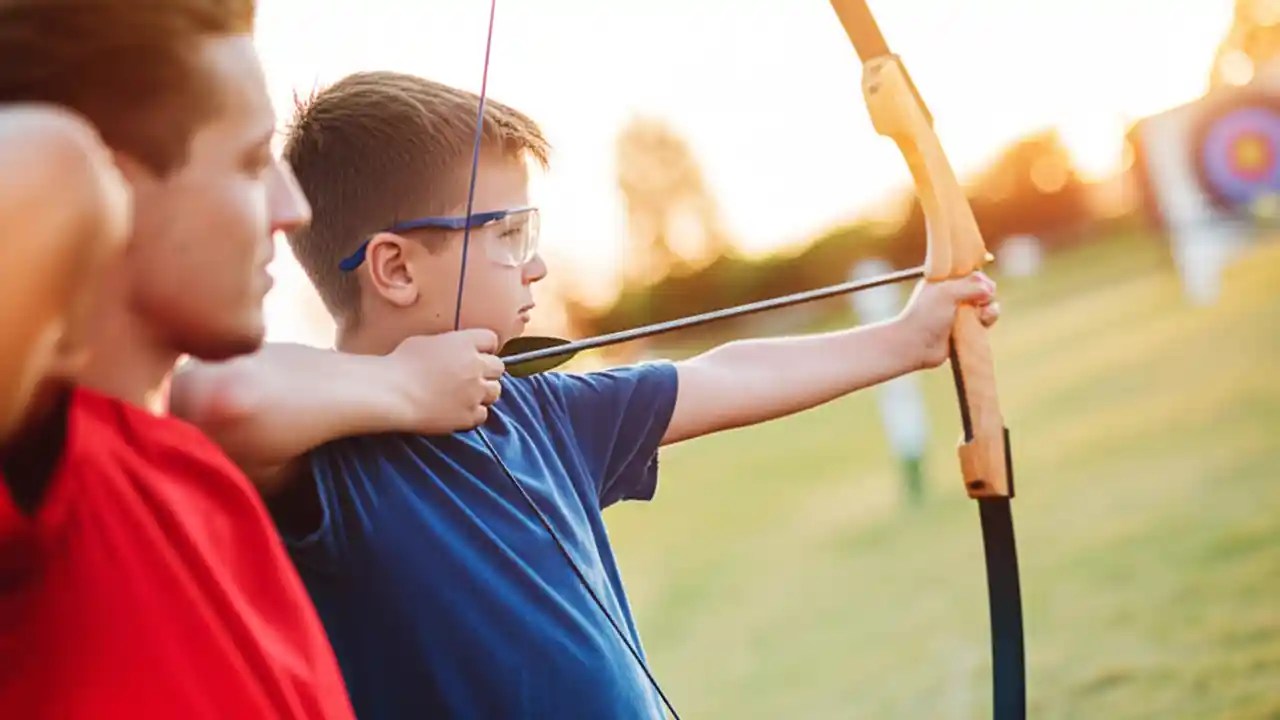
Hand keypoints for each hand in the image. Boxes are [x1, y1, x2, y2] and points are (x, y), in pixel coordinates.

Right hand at [386, 330, 504, 433]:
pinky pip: (483, 414)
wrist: (393, 393)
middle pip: (498, 367)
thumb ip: (448, 344)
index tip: (474, 353)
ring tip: (466, 394)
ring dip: (483, 392)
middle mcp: (476, 366)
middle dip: (487, 370)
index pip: (491, 339)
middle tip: (470, 376)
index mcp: (465, 343)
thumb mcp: (425, 342)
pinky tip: (458, 410)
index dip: (483, 347)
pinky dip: (473, 412)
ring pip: (495, 391)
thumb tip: (454, 351)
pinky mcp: (469, 415)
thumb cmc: (401, 364)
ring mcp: (475, 392)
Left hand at [897, 272, 999, 369]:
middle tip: (982, 301)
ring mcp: (959, 313)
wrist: (915, 345)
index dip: (979, 279)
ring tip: (982, 315)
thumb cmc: (926, 315)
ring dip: (989, 309)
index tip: (983, 285)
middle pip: (981, 290)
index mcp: (944, 282)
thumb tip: (990, 289)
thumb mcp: (947, 292)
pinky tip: (982, 323)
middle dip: (986, 295)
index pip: (969, 274)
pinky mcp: (965, 330)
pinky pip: (984, 322)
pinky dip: (987, 321)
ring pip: (986, 306)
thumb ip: (971, 285)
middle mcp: (952, 296)